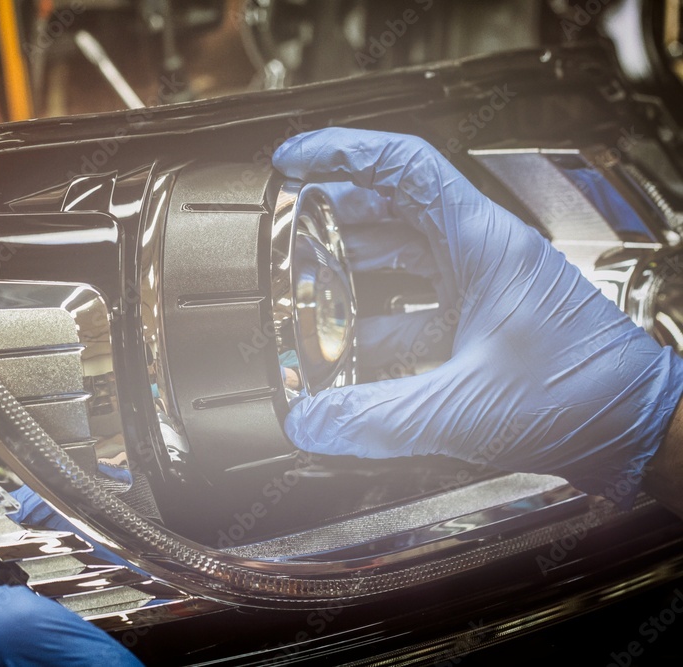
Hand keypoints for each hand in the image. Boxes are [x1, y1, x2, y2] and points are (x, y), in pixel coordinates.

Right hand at [274, 128, 682, 502]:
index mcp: (483, 245)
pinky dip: (376, 323)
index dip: (341, 154)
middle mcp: (481, 258)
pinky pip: (414, 310)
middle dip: (333, 217)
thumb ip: (375, 418)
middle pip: (392, 210)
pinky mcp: (481, 326)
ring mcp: (482, 291)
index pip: (404, 166)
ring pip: (402, 260)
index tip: (294, 162)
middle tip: (288, 229)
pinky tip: (350, 352)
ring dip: (352, 272)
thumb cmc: (586, 395)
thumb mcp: (463, 407)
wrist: (637, 429)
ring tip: (308, 287)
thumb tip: (313, 420)